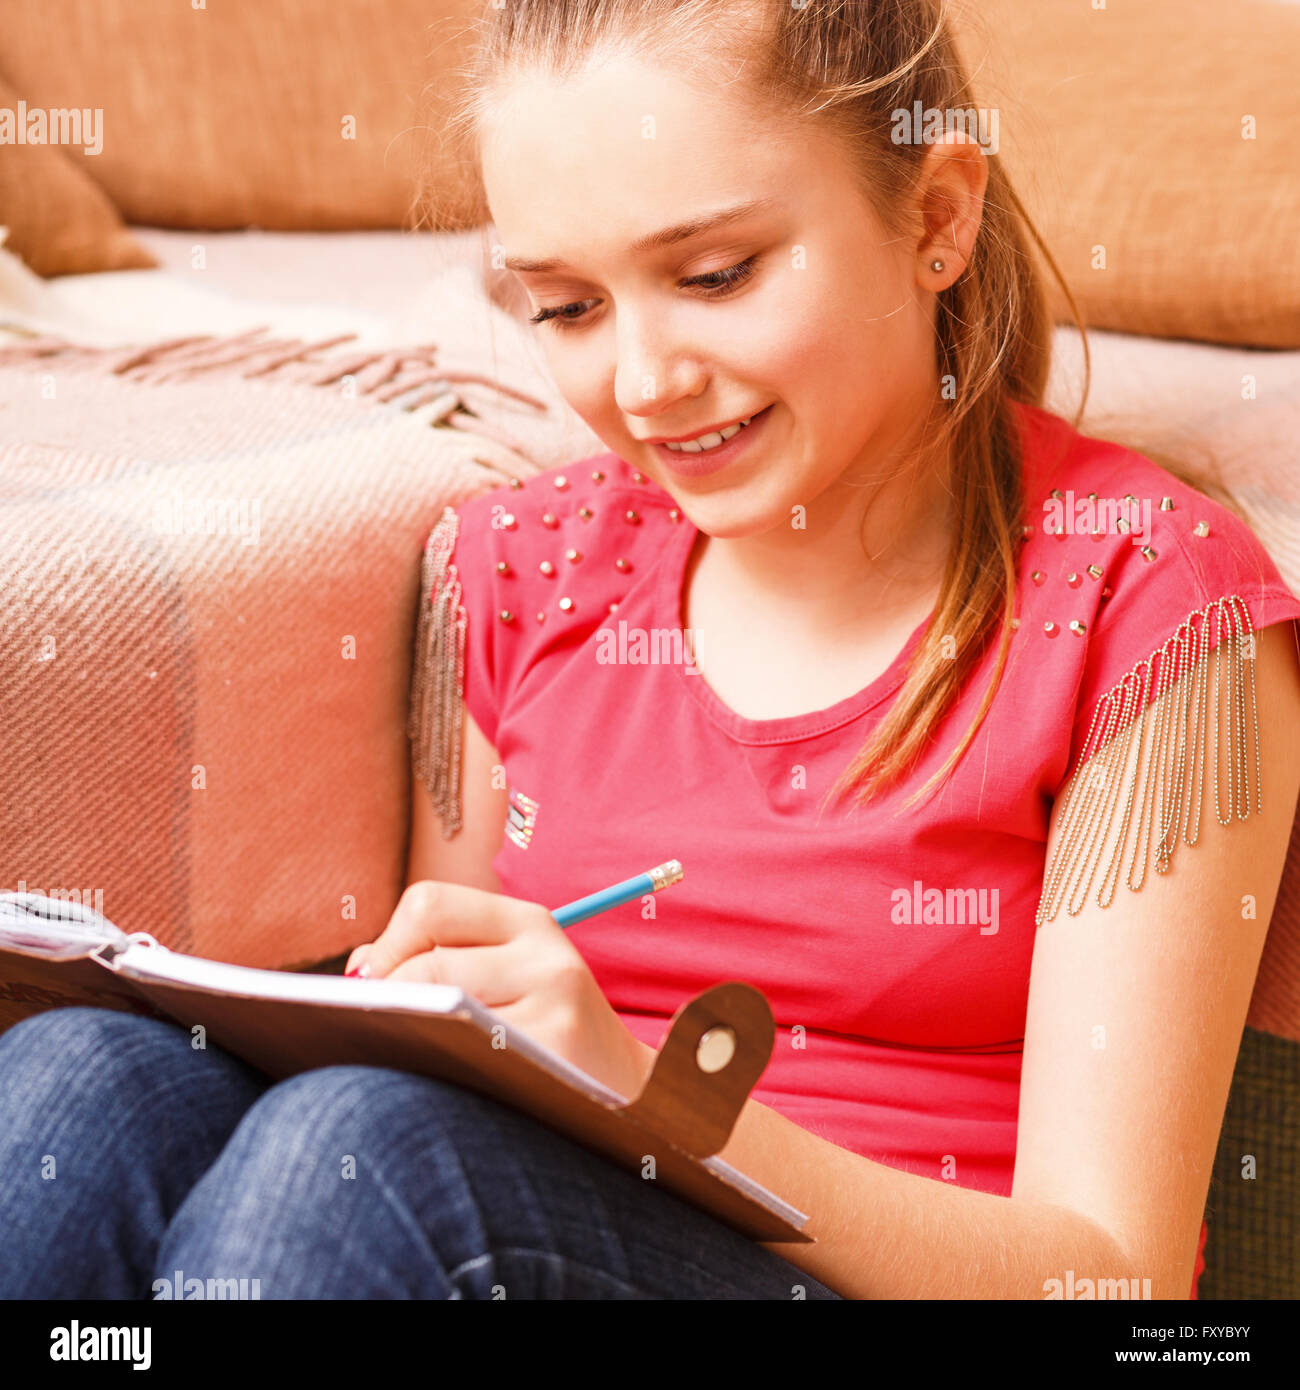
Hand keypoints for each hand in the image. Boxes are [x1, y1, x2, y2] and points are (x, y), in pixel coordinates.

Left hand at [345, 881, 655, 1099]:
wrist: (629, 1094)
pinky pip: (466, 1050)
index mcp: (528, 922)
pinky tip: (439, 1078)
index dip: (386, 944)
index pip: (428, 903)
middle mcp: (545, 951)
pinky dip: (436, 1063)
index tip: (371, 985)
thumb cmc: (543, 1037)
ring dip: (405, 1030)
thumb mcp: (504, 979)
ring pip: (441, 1000)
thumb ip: (435, 958)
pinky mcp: (555, 1046)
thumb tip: (359, 968)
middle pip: (427, 956)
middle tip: (376, 1026)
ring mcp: (555, 999)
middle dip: (387, 993)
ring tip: (402, 1051)